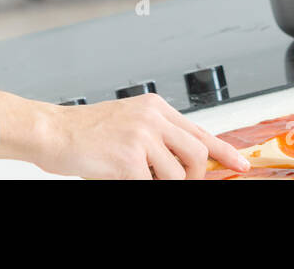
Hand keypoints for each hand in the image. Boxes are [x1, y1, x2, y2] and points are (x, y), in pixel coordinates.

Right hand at [37, 93, 250, 179]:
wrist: (52, 132)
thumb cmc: (85, 133)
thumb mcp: (129, 125)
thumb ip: (158, 139)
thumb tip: (184, 164)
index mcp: (155, 108)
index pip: (200, 132)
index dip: (224, 152)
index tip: (240, 165)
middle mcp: (153, 118)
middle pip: (196, 155)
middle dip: (192, 178)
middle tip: (178, 184)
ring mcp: (142, 137)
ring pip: (175, 175)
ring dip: (160, 184)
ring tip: (136, 177)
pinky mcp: (129, 159)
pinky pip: (148, 185)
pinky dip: (138, 186)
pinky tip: (120, 178)